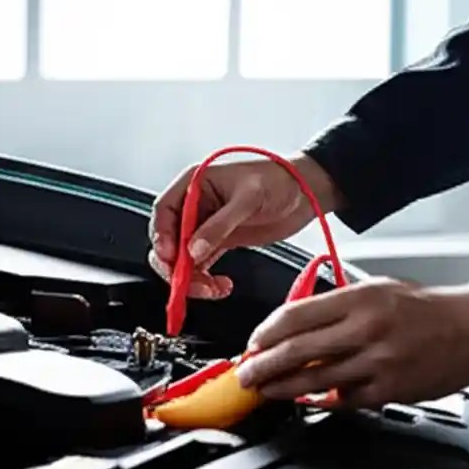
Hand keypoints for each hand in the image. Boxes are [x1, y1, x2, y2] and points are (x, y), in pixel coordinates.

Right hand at [148, 152, 340, 298]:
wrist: (307, 190)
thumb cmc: (280, 179)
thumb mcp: (248, 198)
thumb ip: (220, 226)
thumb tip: (194, 251)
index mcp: (194, 183)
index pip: (164, 210)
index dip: (161, 235)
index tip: (169, 257)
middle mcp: (196, 205)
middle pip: (169, 239)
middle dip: (174, 264)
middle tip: (187, 282)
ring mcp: (206, 225)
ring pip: (183, 257)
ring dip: (192, 278)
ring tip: (213, 289)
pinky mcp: (220, 242)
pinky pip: (201, 266)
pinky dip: (206, 281)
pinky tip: (221, 287)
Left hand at [235, 273, 468, 406]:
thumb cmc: (428, 308)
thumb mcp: (378, 288)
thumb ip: (338, 305)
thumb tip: (297, 324)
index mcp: (359, 299)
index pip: (295, 316)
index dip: (265, 333)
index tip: (253, 344)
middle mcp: (365, 329)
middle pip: (296, 351)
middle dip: (262, 366)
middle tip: (245, 375)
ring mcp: (377, 362)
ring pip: (314, 380)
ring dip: (283, 388)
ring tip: (266, 391)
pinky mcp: (389, 390)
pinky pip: (344, 399)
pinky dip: (322, 400)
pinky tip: (308, 400)